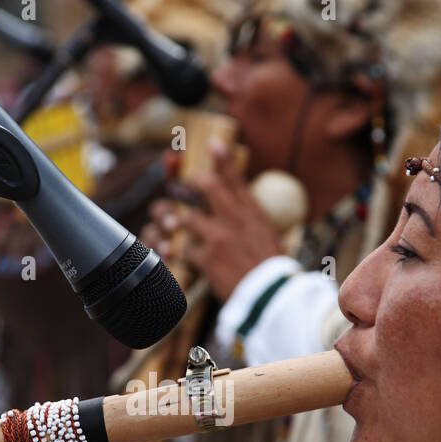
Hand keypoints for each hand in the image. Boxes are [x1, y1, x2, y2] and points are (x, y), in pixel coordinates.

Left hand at [140, 139, 281, 300]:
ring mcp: (219, 238)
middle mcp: (235, 221)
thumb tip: (246, 215)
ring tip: (168, 224)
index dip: (223, 161)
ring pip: (186, 218)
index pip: (237, 181)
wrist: (270, 297)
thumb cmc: (272, 272)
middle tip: (185, 186)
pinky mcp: (207, 259)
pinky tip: (171, 256)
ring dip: (175, 221)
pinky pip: (182, 250)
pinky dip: (175, 253)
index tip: (214, 144)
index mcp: (253, 215)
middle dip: (192, 184)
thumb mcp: (270, 240)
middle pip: (208, 188)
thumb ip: (253, 225)